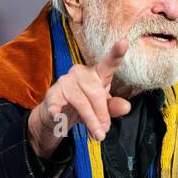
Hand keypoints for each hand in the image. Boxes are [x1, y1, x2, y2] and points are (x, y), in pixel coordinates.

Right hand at [27, 37, 132, 157]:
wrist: (57, 116)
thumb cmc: (84, 106)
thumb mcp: (102, 108)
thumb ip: (113, 107)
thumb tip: (126, 107)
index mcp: (96, 74)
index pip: (108, 64)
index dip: (116, 53)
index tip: (124, 42)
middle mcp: (80, 73)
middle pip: (96, 93)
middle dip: (102, 115)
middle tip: (104, 132)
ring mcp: (65, 82)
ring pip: (81, 101)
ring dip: (90, 120)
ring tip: (97, 136)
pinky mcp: (52, 94)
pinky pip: (57, 104)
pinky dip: (58, 113)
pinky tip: (58, 117)